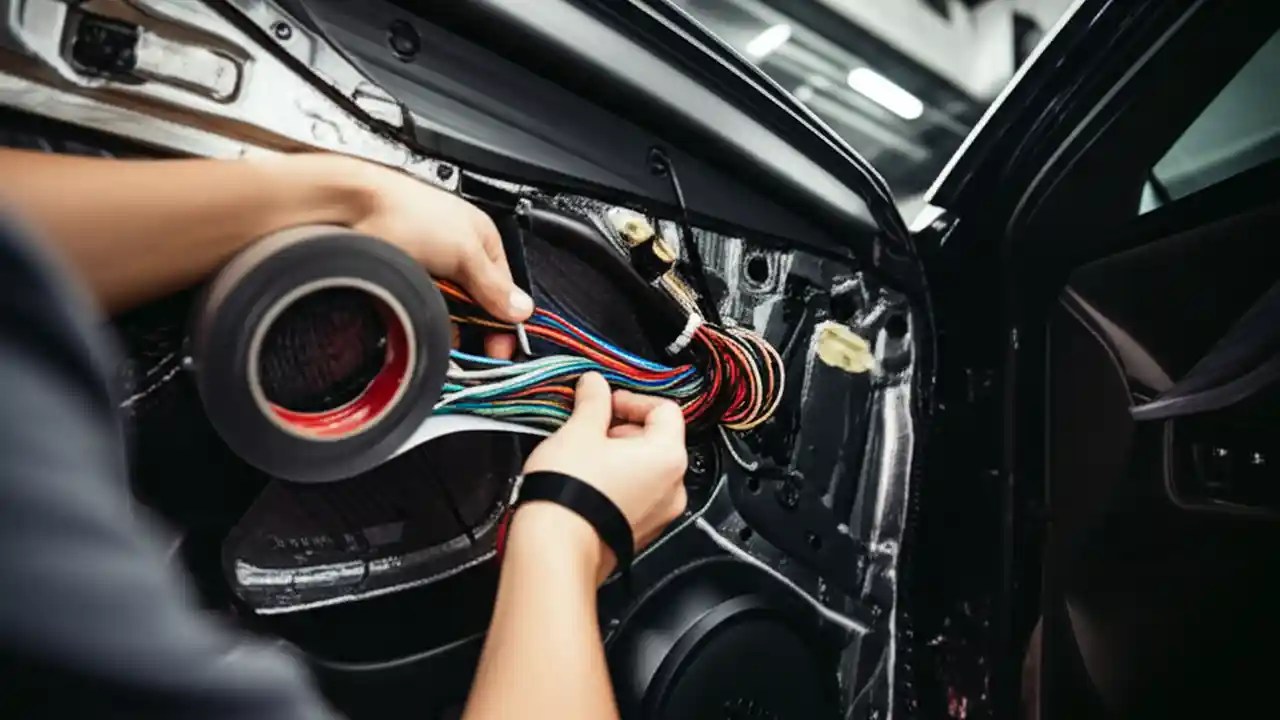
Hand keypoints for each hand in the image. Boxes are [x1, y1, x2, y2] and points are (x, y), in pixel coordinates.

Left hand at [339, 157, 532, 357]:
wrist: (350, 207)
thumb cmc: (409, 212)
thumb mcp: (465, 251)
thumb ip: (494, 285)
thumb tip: (522, 310)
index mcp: (485, 243)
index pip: (506, 293)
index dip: (504, 323)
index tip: (499, 351)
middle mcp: (461, 257)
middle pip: (479, 305)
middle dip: (475, 328)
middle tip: (470, 350)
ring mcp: (433, 270)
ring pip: (451, 311)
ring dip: (449, 325)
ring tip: (443, 333)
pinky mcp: (408, 282)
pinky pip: (425, 310)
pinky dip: (426, 319)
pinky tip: (421, 322)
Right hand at [518, 372, 688, 581]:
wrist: (556, 547)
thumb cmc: (570, 493)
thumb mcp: (579, 431)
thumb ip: (593, 402)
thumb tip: (595, 385)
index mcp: (669, 457)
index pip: (664, 410)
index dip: (632, 399)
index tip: (606, 401)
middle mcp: (673, 487)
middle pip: (656, 440)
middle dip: (622, 428)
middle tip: (589, 427)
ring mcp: (659, 514)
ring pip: (645, 468)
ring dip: (618, 455)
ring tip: (583, 455)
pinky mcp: (639, 531)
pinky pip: (636, 494)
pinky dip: (617, 482)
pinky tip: (587, 481)